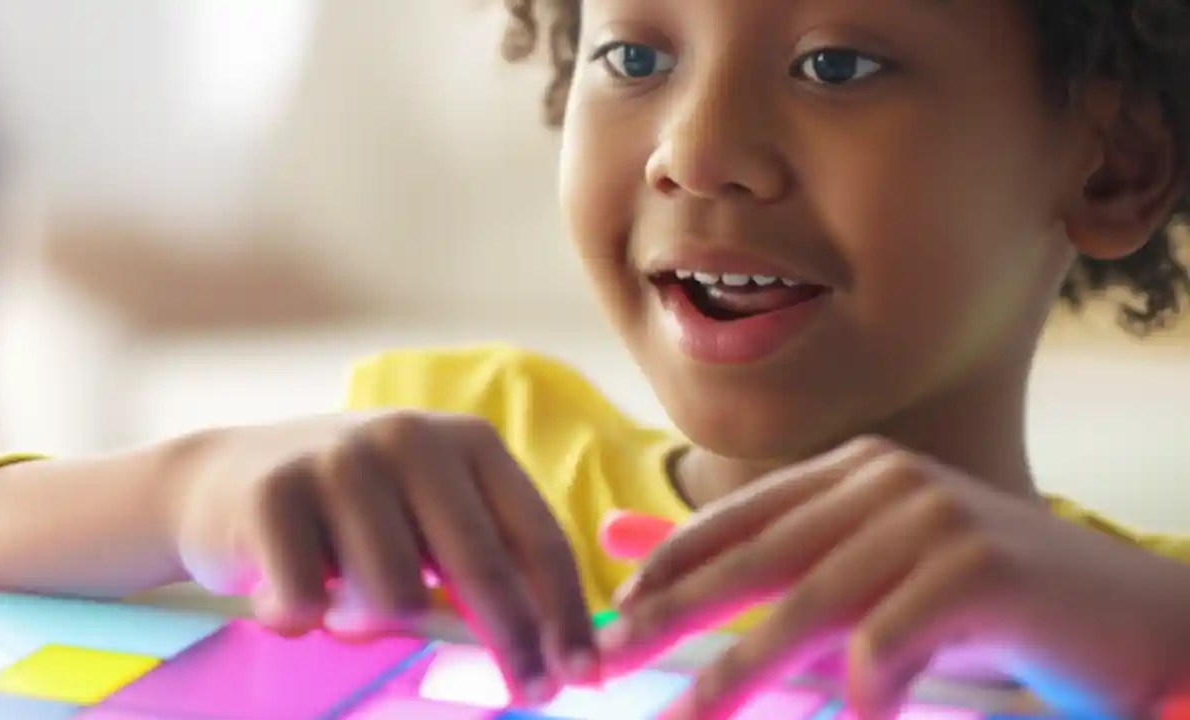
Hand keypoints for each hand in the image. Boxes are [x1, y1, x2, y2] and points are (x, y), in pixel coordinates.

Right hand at [170, 411, 594, 703]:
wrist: (222, 477)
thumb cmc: (350, 511)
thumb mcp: (427, 515)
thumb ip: (483, 562)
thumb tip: (553, 650)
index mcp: (466, 443)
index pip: (536, 536)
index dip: (565, 613)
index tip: (583, 674)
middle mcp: (411, 438)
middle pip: (483, 567)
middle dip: (513, 642)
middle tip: (530, 693)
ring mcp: (340, 460)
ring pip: (395, 596)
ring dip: (369, 624)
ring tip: (340, 603)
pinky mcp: (273, 493)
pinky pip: (310, 602)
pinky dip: (299, 620)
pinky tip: (283, 595)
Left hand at [597, 437, 1189, 718]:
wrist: (1125, 615)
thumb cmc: (992, 603)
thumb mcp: (883, 571)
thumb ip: (790, 563)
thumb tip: (661, 568)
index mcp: (856, 472)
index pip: (738, 517)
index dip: (668, 564)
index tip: (613, 611)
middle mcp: (887, 481)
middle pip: (755, 558)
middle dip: (672, 614)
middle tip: (607, 659)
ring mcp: (934, 518)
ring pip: (807, 606)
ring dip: (739, 674)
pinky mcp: (978, 566)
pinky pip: (886, 648)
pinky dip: (860, 699)